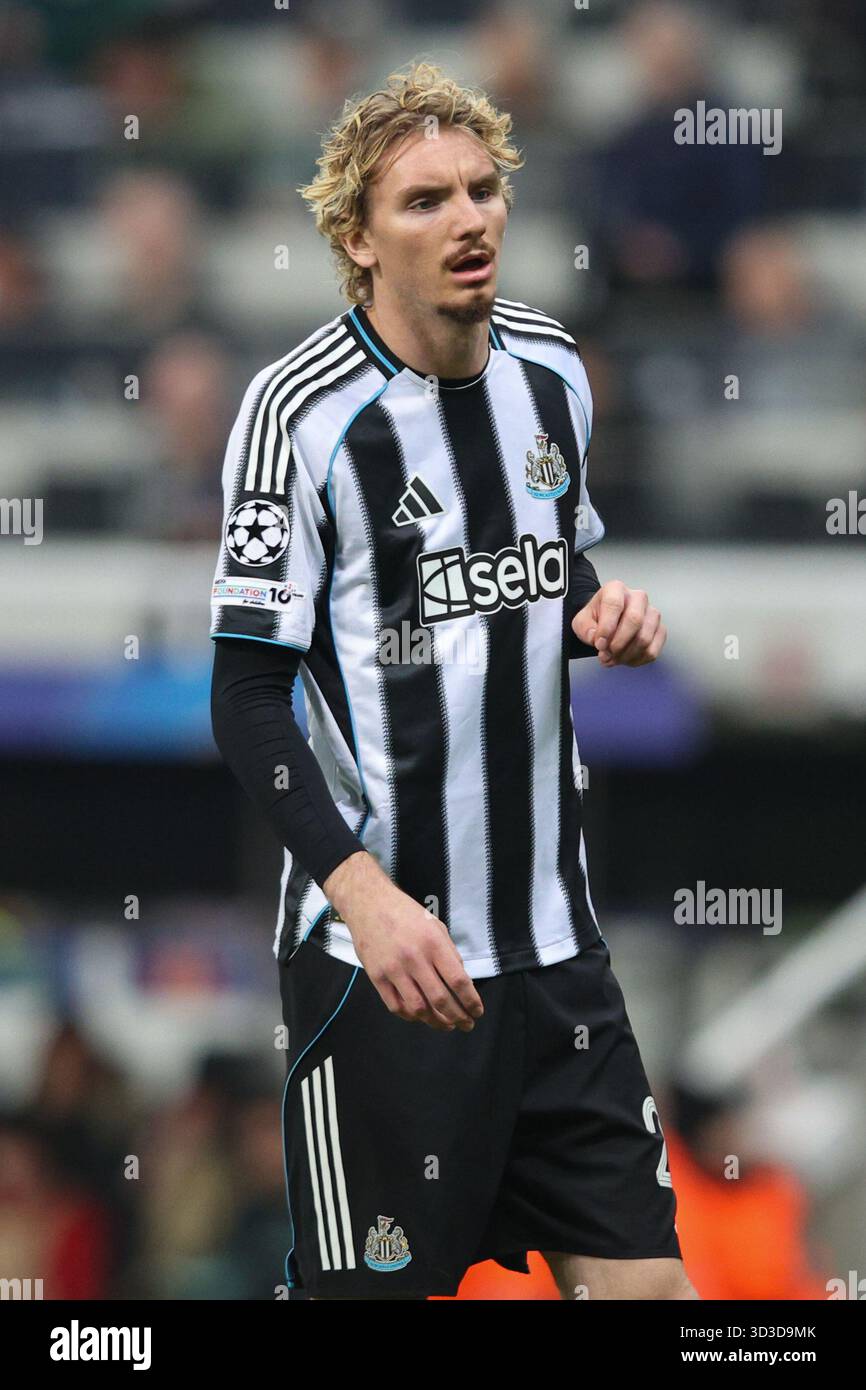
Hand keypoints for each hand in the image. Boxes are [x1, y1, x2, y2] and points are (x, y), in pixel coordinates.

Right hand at [322, 852, 483, 1032]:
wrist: (369, 904)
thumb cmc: (406, 914)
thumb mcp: (436, 926)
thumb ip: (450, 953)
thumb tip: (462, 982)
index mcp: (433, 943)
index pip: (458, 981)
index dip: (471, 1001)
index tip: (477, 1011)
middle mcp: (414, 958)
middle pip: (441, 999)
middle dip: (458, 1017)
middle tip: (467, 1025)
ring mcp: (393, 970)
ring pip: (418, 1008)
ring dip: (436, 1022)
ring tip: (447, 1025)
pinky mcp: (377, 977)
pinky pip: (396, 1006)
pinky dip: (411, 1017)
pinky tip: (422, 1017)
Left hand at [572, 580, 665, 666]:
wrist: (608, 622)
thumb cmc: (597, 618)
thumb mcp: (582, 621)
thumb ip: (585, 628)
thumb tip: (596, 638)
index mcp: (616, 589)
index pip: (614, 605)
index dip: (606, 628)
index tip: (599, 644)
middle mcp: (638, 597)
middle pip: (634, 621)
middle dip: (618, 644)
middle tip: (605, 654)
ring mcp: (652, 613)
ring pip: (645, 638)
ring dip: (626, 655)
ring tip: (612, 659)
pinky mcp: (660, 630)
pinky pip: (652, 650)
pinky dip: (637, 660)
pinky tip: (625, 659)